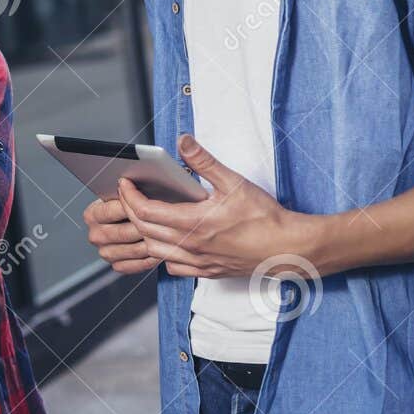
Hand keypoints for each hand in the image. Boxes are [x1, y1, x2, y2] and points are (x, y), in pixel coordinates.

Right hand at [83, 194, 159, 274]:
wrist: (129, 220)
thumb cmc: (132, 203)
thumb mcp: (126, 192)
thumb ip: (127, 190)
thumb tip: (133, 183)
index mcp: (92, 215)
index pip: (111, 210)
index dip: (131, 205)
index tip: (147, 201)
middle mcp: (95, 235)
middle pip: (122, 233)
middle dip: (142, 227)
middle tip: (161, 220)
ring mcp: (105, 252)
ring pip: (131, 250)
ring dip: (150, 243)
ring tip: (166, 234)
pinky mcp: (117, 265)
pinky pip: (136, 265)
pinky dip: (150, 259)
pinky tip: (161, 248)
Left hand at [116, 135, 307, 278]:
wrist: (287, 248)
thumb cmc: (265, 218)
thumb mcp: (234, 182)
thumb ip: (204, 161)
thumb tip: (184, 142)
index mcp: (193, 223)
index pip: (145, 212)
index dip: (129, 197)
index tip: (125, 184)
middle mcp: (190, 246)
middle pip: (144, 231)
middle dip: (130, 211)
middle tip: (128, 195)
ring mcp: (197, 262)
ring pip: (154, 251)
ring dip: (143, 234)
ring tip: (143, 216)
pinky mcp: (206, 271)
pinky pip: (172, 267)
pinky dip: (162, 254)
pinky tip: (168, 242)